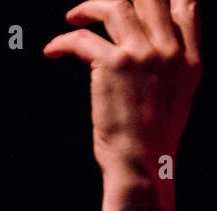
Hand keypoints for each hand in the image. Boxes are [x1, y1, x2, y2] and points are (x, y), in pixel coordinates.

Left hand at [45, 0, 201, 187]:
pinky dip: (62, 40)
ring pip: (116, 6)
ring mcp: (143, 54)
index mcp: (189, 57)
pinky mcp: (115, 65)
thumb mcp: (179, 95)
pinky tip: (52, 50)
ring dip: (89, 7)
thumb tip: (156, 47)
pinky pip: (82, 38)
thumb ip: (172, 64)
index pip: (184, 5)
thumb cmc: (152, 138)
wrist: (142, 163)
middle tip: (96, 9)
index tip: (135, 1)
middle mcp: (170, 50)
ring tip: (73, 18)